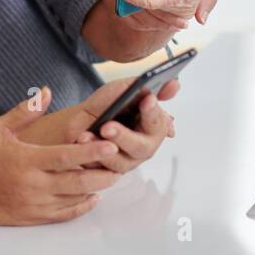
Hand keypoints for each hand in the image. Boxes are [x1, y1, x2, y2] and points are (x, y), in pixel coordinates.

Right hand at [0, 88, 122, 225]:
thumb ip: (25, 111)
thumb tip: (46, 92)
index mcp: (27, 160)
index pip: (66, 156)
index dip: (90, 151)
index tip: (110, 144)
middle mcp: (34, 185)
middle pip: (77, 181)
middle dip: (101, 172)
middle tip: (120, 162)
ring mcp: (36, 204)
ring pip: (74, 198)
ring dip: (96, 188)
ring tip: (112, 175)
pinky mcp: (35, 217)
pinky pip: (65, 214)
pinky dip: (82, 206)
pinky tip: (93, 196)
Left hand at [61, 77, 179, 173]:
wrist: (86, 118)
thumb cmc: (111, 104)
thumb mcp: (125, 89)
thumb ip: (147, 86)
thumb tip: (175, 84)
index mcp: (154, 127)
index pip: (158, 122)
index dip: (153, 112)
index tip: (147, 99)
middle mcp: (144, 146)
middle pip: (140, 147)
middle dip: (124, 137)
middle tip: (108, 127)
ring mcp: (127, 161)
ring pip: (119, 163)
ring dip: (102, 149)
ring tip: (87, 136)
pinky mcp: (108, 171)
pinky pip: (99, 171)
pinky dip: (89, 159)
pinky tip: (80, 144)